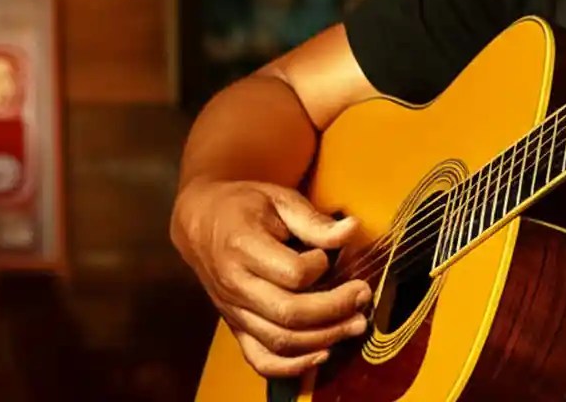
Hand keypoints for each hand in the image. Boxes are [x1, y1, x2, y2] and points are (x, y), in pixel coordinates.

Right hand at [170, 180, 371, 376]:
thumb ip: (314, 220)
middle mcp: (235, 285)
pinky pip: (261, 359)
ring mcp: (233, 311)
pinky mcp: (236, 327)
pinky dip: (292, 366)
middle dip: (335, 310)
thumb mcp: (279, 199)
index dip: (321, 266)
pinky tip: (322, 354)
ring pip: (280, 341)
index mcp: (243, 247)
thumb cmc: (245, 206)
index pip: (293, 273)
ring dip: (324, 338)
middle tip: (363, 296)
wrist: (202, 222)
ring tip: (356, 324)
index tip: (330, 254)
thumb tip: (352, 230)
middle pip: (289, 313)